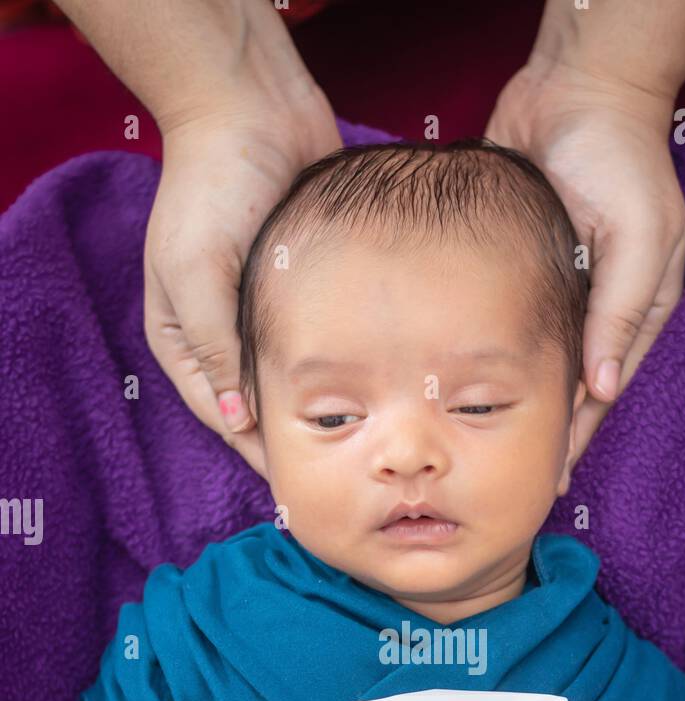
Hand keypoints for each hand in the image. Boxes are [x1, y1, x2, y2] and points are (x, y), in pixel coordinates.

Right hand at [144, 84, 341, 475]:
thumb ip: (215, 347)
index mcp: (185, 338)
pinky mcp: (308, 289)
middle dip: (297, 440)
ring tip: (365, 447)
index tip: (298, 486)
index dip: (259, 451)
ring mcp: (267, 312)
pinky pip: (326, 339)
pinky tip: (378, 391)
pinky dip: (346, 366)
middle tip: (341, 479)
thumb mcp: (196, 271)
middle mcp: (225, 332)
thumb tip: (237, 422)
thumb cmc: (212, 187)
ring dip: (327, 410)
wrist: (251, 108)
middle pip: (261, 405)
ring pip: (297, 378)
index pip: (223, 415)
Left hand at [486, 62, 684, 456]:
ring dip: (505, 407)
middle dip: (539, 436)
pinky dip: (483, 360)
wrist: (575, 90)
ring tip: (475, 452)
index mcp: (632, 312)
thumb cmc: (618, 159)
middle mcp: (593, 311)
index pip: (602, 392)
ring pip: (530, 367)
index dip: (575, 438)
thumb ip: (620, 311)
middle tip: (507, 482)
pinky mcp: (516, 273)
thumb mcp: (639, 236)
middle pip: (564, 390)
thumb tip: (602, 390)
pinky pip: (500, 327)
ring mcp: (555, 294)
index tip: (550, 481)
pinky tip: (455, 391)